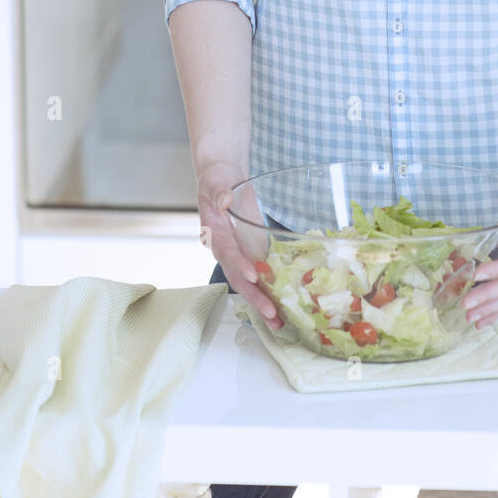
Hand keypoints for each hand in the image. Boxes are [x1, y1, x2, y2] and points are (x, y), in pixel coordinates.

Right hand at [197, 161, 283, 329]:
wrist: (222, 176)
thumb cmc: (217, 177)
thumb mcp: (215, 180)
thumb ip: (219, 191)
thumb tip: (224, 200)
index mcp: (214, 233)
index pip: (227, 252)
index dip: (239, 265)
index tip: (253, 276)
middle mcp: (225, 248)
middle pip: (238, 277)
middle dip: (254, 296)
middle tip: (271, 314)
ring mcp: (237, 251)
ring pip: (248, 281)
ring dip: (262, 300)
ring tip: (279, 322)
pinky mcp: (249, 250)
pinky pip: (259, 272)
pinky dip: (269, 288)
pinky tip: (283, 303)